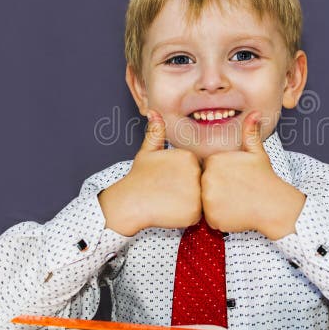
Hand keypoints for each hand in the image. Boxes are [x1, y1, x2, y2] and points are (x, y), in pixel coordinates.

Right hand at [99, 111, 201, 235]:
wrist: (129, 202)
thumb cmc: (139, 177)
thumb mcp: (147, 152)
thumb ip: (156, 133)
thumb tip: (154, 113)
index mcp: (188, 157)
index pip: (194, 171)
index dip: (180, 178)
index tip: (166, 180)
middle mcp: (195, 172)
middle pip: (198, 185)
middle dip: (185, 191)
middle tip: (166, 192)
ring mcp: (196, 191)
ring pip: (199, 200)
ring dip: (185, 203)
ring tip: (168, 200)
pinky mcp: (194, 211)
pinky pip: (195, 215)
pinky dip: (184, 216)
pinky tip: (169, 211)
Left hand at [201, 111, 305, 239]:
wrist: (274, 205)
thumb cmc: (265, 178)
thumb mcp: (257, 153)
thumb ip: (250, 133)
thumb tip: (254, 113)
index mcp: (214, 161)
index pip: (209, 169)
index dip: (223, 175)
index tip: (236, 179)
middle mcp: (208, 178)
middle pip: (206, 185)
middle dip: (219, 189)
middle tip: (237, 191)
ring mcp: (208, 199)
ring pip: (206, 202)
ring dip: (218, 204)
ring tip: (236, 201)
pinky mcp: (212, 217)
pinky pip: (210, 218)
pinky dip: (221, 217)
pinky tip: (235, 212)